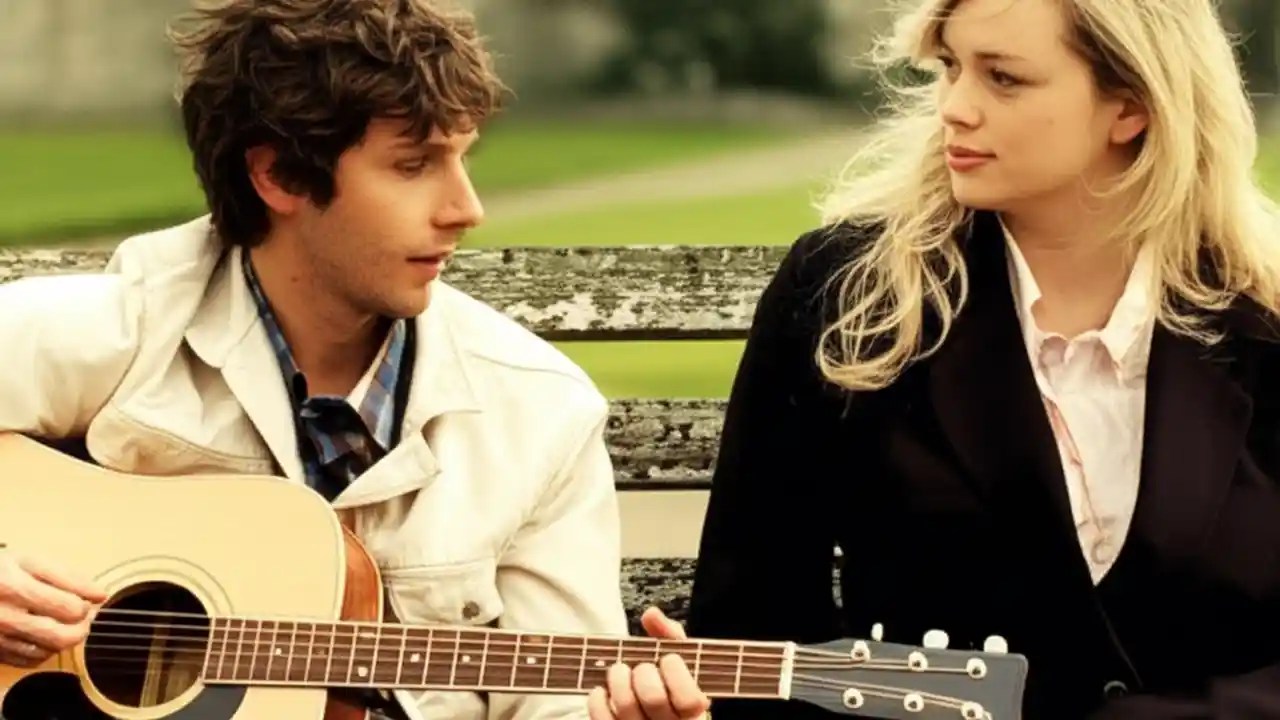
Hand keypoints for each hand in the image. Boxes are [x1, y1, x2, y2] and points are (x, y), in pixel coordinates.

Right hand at [0, 547, 106, 667]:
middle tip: (80, 615)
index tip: (86, 599)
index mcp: (14, 586)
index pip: (70, 607)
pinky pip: (31, 660)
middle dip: (82, 625)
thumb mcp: (29, 561)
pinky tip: (42, 633)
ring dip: (65, 637)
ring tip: (62, 622)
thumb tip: (100, 595)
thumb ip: (68, 576)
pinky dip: (45, 649)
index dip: (86, 604)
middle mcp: (4, 616)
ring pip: (50, 650)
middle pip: (63, 636)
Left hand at [587, 607, 711, 719]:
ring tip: (619, 671)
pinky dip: (598, 700)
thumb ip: (669, 635)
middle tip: (641, 667)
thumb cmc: (669, 686)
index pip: (690, 699)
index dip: (676, 673)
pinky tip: (602, 691)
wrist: (652, 715)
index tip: (668, 659)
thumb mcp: (678, 661)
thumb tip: (651, 614)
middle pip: (654, 698)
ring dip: (618, 680)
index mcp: (692, 711)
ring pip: (627, 707)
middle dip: (643, 672)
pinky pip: (604, 719)